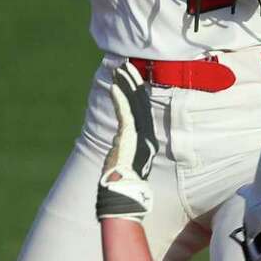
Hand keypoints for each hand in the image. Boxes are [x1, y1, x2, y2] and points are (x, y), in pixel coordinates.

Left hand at [96, 64, 158, 221]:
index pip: (141, 110)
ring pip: (134, 104)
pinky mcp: (130, 137)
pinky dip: (120, 99)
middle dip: (132, 82)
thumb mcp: (125, 162)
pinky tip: (114, 86)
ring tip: (120, 68)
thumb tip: (118, 141)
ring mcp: (139, 135)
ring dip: (126, 85)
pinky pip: (125, 114)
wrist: (124, 196)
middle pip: (140, 103)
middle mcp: (145, 135)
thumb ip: (124, 149)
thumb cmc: (123, 185)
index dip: (136, 91)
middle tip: (125, 64)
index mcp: (146, 140)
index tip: (130, 76)